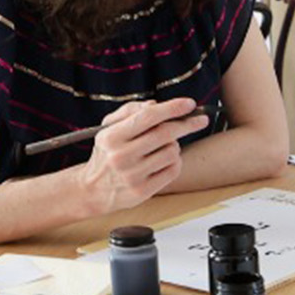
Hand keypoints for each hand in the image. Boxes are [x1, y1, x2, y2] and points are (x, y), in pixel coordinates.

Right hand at [78, 97, 209, 214]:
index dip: (172, 108)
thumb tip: (156, 105)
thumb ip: (130, 111)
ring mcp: (132, 175)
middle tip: (200, 120)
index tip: (190, 104)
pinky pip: (173, 170)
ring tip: (163, 148)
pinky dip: (175, 162)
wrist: (94, 190)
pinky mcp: (143, 191)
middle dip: (187, 124)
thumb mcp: (109, 128)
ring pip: (172, 151)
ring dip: (175, 146)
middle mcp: (121, 156)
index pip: (148, 117)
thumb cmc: (107, 153)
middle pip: (165, 134)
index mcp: (112, 137)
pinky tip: (164, 162)